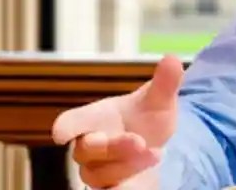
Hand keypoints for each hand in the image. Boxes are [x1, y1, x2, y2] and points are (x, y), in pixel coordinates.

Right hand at [50, 54, 183, 188]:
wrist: (156, 145)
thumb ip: (164, 83)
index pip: (69, 123)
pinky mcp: (110, 188)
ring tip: (157, 153)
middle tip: (139, 141)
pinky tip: (142, 183)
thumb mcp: (159, 100)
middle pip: (87, 150)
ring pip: (101, 174)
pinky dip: (122, 188)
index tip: (62, 134)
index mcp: (93, 119)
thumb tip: (173, 59)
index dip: (65, 128)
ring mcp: (98, 171)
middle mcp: (90, 147)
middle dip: (112, 146)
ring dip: (128, 165)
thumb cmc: (146, 118)